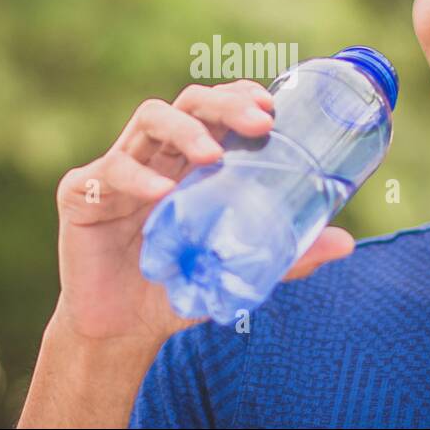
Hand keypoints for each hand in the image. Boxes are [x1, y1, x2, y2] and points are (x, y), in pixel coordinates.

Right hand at [50, 79, 355, 348]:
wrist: (120, 332)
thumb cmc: (177, 287)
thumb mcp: (236, 269)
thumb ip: (285, 256)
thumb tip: (347, 242)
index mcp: (188, 161)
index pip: (214, 110)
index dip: (240, 98)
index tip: (272, 108)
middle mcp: (154, 154)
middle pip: (187, 103)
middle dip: (224, 105)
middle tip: (258, 123)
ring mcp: (116, 168)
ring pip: (149, 121)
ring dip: (185, 130)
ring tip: (212, 156)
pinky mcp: (82, 193)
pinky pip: (109, 173)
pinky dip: (136, 179)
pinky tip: (161, 195)